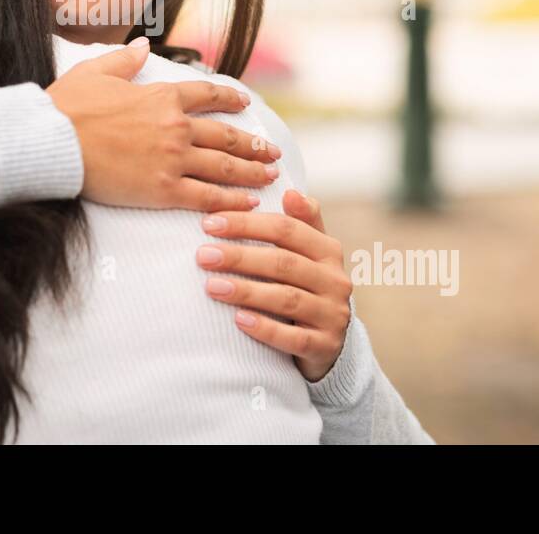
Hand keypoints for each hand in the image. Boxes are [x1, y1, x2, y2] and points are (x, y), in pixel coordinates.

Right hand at [46, 39, 281, 211]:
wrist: (52, 142)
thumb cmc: (67, 108)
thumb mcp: (95, 72)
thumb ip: (124, 60)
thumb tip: (142, 47)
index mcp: (162, 96)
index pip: (207, 95)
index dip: (231, 98)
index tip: (245, 103)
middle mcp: (175, 127)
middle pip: (226, 135)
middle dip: (254, 144)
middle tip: (272, 151)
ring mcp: (172, 159)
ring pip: (225, 166)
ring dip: (252, 171)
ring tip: (270, 176)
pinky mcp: (163, 190)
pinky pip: (207, 196)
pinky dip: (231, 200)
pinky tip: (249, 202)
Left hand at [195, 189, 350, 381]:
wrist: (328, 341)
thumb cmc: (306, 286)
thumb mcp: (309, 252)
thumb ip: (302, 221)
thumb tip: (290, 191)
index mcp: (329, 251)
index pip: (287, 229)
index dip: (247, 224)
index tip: (209, 223)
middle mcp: (335, 281)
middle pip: (284, 263)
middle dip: (240, 257)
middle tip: (203, 255)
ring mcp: (332, 315)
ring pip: (287, 299)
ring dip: (247, 291)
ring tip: (211, 287)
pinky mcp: (324, 346)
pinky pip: (293, 338)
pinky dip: (265, 328)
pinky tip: (238, 320)